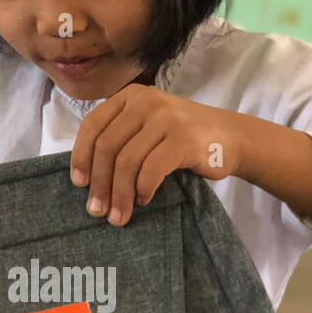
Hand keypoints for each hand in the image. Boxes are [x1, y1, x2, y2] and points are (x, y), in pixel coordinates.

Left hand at [69, 84, 243, 226]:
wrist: (233, 137)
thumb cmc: (181, 138)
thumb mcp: (146, 127)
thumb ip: (120, 138)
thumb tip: (86, 177)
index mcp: (129, 97)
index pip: (92, 126)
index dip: (81, 156)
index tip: (79, 184)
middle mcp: (145, 102)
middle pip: (107, 146)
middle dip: (99, 183)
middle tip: (96, 210)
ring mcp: (166, 118)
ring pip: (127, 161)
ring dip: (119, 194)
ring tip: (118, 215)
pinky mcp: (184, 138)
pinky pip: (152, 169)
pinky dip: (143, 189)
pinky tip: (143, 200)